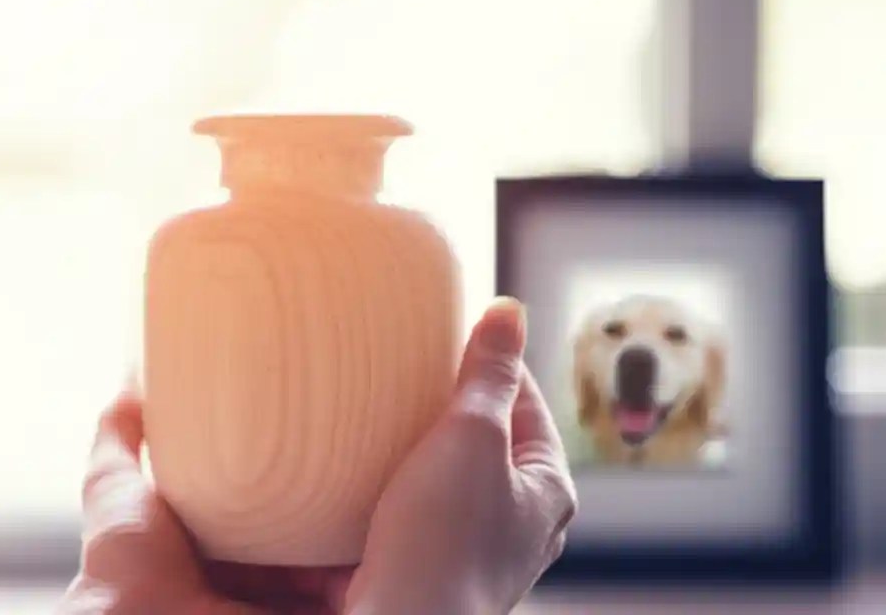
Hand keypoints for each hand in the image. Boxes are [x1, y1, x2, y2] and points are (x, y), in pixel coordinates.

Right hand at [59, 297, 574, 614]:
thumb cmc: (446, 540)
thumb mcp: (471, 436)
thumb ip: (488, 373)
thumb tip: (511, 310)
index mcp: (546, 488)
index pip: (524, 401)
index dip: (486, 361)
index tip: (443, 333)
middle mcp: (517, 526)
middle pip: (478, 445)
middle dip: (436, 412)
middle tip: (399, 377)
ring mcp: (468, 554)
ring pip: (435, 486)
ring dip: (400, 457)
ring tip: (363, 425)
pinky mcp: (420, 575)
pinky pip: (397, 524)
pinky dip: (372, 502)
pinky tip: (339, 484)